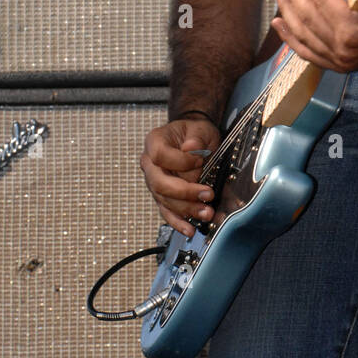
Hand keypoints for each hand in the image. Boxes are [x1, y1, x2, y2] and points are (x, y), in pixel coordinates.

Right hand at [140, 116, 221, 238]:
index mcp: (154, 142)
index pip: (160, 155)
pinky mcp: (163, 196)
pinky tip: (189, 229)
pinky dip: (178, 222)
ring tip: (206, 212)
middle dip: (184, 193)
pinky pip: (167, 212)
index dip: (180, 161)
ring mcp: (154, 182)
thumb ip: (197, 137)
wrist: (193, 139)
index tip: (200, 160)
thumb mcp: (200, 128)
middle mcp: (149, 164)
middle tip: (207, 194)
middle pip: (159, 183)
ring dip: (186, 210)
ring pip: (164, 201)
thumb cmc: (194, 133)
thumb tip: (192, 148)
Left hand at [270, 0, 357, 72]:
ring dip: (286, 9)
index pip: (325, 0)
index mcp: (352, 31)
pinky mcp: (335, 66)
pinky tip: (278, 21)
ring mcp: (336, 61)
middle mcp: (341, 50)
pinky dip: (290, 36)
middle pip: (306, 16)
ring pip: (301, 33)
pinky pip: (305, 51)